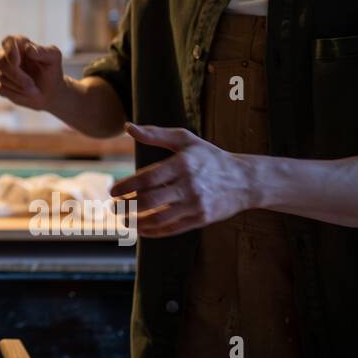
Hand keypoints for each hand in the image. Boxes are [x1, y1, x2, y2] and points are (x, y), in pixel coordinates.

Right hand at [0, 35, 63, 110]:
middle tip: (32, 84)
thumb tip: (28, 49)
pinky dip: (16, 93)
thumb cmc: (51, 70)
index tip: (16, 61)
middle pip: (1, 62)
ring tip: (34, 89)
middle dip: (17, 75)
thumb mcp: (54, 58)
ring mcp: (0, 70)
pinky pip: (1, 89)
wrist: (49, 92)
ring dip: (20, 85)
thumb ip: (43, 52)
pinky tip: (26, 93)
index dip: (9, 50)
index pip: (8, 41)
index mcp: (19, 44)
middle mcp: (5, 55)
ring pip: (1, 77)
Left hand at [112, 123, 257, 236]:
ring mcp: (196, 204)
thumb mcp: (185, 140)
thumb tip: (127, 127)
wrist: (245, 180)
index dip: (126, 187)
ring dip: (136, 222)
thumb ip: (155, 134)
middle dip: (126, 206)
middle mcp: (189, 186)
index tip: (112, 191)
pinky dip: (154, 231)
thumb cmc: (209, 157)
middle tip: (113, 208)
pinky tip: (141, 229)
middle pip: (150, 200)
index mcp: (182, 164)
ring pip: (159, 218)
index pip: (147, 178)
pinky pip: (172, 228)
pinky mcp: (202, 219)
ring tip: (123, 220)